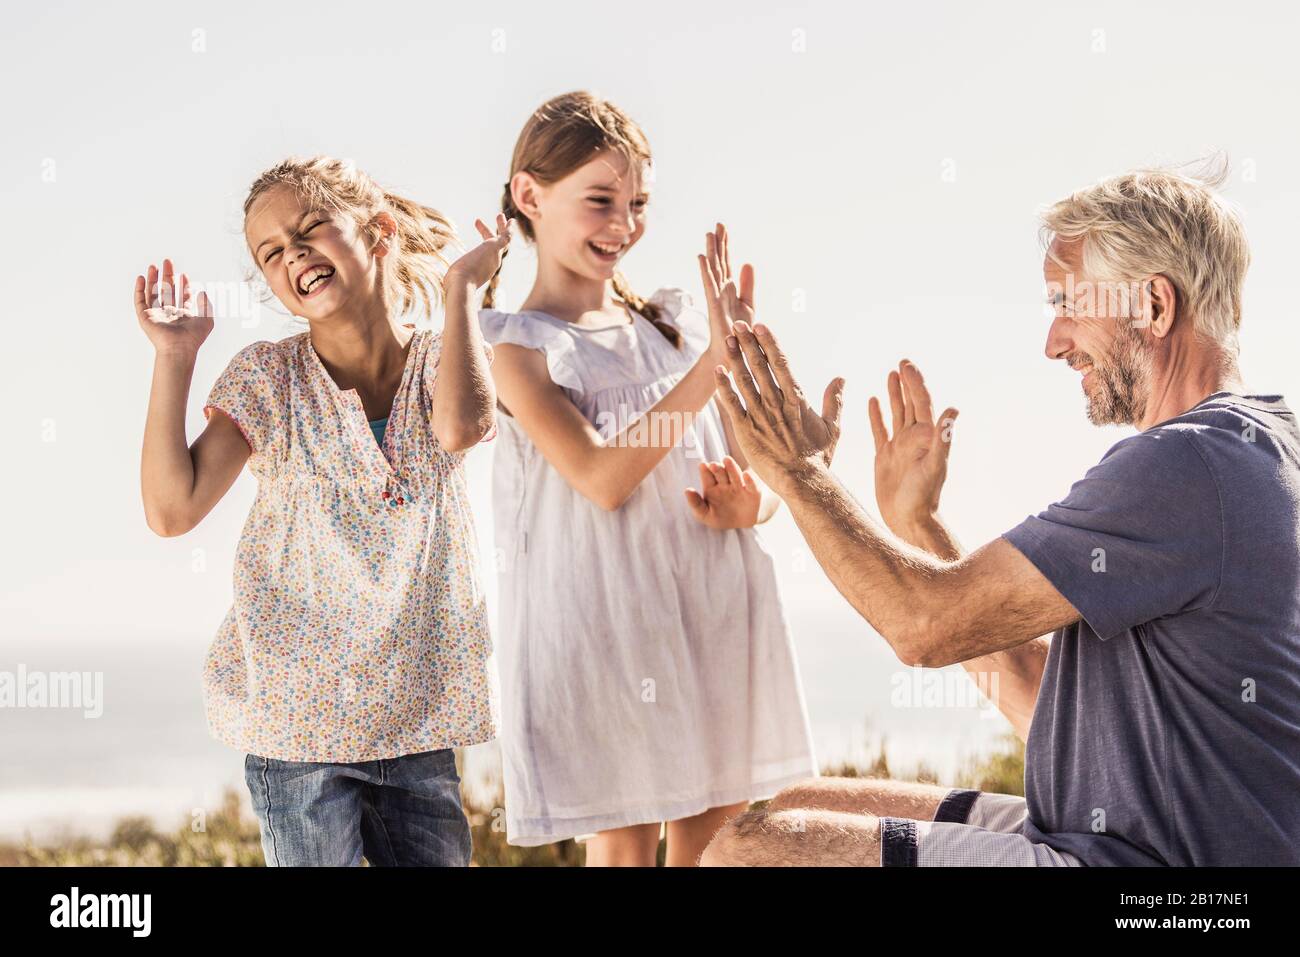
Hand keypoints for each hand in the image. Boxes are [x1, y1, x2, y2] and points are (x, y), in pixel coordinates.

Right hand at [134, 260, 213, 358]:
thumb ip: (206, 305)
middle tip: (167, 262)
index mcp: (183, 315)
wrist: (179, 348)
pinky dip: (139, 289)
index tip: (183, 274)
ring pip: (152, 293)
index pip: (181, 296)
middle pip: (166, 290)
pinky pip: (140, 300)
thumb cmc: (194, 337)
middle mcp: (169, 313)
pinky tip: (141, 277)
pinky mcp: (145, 317)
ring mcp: (156, 315)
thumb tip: (202, 291)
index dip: (182, 284)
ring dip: (152, 279)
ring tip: (153, 266)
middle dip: (167, 276)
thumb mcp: (207, 319)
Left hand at [445, 214, 514, 289]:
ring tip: (500, 215)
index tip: (475, 239)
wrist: (461, 285)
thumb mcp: (453, 281)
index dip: (480, 247)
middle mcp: (492, 264)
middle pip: (496, 248)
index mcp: (483, 272)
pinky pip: (506, 237)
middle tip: (484, 223)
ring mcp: (494, 257)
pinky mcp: (494, 248)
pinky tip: (510, 221)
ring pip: (502, 240)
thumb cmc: (454, 286)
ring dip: (502, 228)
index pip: (485, 257)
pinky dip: (509, 229)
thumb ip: (452, 280)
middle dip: (491, 234)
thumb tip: (444, 284)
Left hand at [684, 456, 761, 528]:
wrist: (742, 525)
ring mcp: (739, 486)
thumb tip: (687, 491)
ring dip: (731, 468)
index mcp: (712, 486)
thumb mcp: (705, 515)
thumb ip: (695, 504)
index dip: (705, 470)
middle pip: (721, 473)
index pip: (708, 476)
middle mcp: (725, 483)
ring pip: (735, 475)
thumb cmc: (720, 517)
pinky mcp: (752, 492)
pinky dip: (750, 480)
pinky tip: (746, 474)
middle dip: (717, 468)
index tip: (702, 465)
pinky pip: (751, 485)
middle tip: (713, 464)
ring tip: (726, 460)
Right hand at [697, 222, 752, 365]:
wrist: (731, 353)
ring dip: (710, 252)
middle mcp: (721, 290)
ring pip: (713, 270)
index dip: (725, 246)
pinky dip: (705, 270)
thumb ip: (748, 284)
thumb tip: (747, 262)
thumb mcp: (748, 303)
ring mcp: (716, 297)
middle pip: (719, 262)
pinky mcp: (714, 306)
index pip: (727, 263)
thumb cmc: (739, 332)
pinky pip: (709, 285)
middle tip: (718, 224)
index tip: (724, 228)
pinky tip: (701, 257)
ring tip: (709, 234)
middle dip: (718, 243)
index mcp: (729, 289)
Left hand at [713, 318, 844, 489]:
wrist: (803, 482)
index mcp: (797, 399)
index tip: (760, 326)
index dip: (769, 343)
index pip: (781, 363)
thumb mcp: (833, 427)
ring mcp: (760, 415)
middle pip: (760, 366)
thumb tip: (841, 378)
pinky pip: (731, 404)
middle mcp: (777, 402)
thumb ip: (834, 400)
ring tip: (726, 339)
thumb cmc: (819, 458)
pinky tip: (716, 371)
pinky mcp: (745, 430)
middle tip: (737, 324)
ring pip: (744, 380)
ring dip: (734, 358)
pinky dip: (723, 387)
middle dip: (747, 343)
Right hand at [868, 360, 957, 535]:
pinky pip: (879, 431)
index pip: (922, 402)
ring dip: (893, 395)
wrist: (909, 520)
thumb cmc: (923, 497)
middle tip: (902, 363)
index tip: (907, 365)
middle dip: (906, 383)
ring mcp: (899, 447)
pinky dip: (876, 415)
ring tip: (890, 375)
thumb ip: (943, 438)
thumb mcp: (934, 466)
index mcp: (926, 437)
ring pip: (896, 414)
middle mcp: (914, 439)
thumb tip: (953, 410)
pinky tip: (872, 401)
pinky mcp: (884, 457)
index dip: (915, 383)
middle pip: (910, 404)